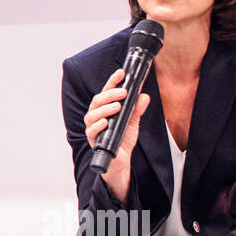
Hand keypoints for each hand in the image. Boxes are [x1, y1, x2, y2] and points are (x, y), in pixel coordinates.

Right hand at [84, 68, 149, 201]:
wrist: (120, 162)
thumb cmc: (122, 141)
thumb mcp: (132, 122)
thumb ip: (137, 109)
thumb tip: (143, 96)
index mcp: (104, 109)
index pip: (106, 92)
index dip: (112, 81)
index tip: (121, 73)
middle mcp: (96, 116)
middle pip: (97, 101)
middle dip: (109, 94)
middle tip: (123, 92)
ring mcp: (93, 128)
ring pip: (92, 114)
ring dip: (105, 108)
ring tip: (117, 106)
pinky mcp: (93, 140)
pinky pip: (91, 131)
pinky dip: (98, 125)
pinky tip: (105, 122)